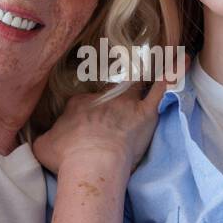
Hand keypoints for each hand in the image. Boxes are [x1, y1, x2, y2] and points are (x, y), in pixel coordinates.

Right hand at [32, 62, 180, 176]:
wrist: (91, 162)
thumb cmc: (65, 156)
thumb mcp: (42, 146)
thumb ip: (42, 139)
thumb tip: (39, 140)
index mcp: (77, 105)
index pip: (83, 104)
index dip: (86, 113)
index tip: (86, 126)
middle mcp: (102, 99)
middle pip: (110, 91)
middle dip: (114, 93)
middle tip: (117, 102)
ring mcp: (126, 104)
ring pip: (136, 83)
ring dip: (145, 73)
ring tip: (156, 60)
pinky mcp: (146, 114)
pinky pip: (162, 89)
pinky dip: (173, 74)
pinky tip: (183, 60)